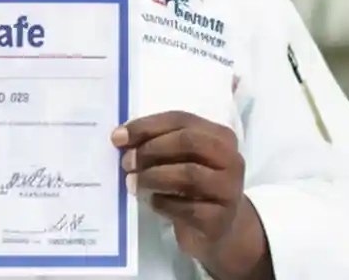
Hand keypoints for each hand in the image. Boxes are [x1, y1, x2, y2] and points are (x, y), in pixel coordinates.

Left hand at [112, 111, 269, 279]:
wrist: (218, 227)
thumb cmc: (192, 186)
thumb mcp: (179, 159)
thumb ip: (156, 143)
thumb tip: (120, 138)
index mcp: (219, 135)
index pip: (181, 120)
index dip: (146, 126)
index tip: (117, 137)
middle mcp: (231, 159)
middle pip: (188, 142)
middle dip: (150, 150)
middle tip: (126, 162)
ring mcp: (229, 189)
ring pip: (188, 175)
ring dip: (152, 177)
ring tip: (132, 183)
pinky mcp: (220, 218)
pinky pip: (186, 208)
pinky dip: (162, 202)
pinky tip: (152, 202)